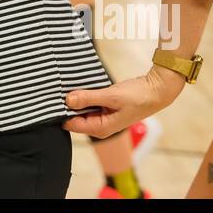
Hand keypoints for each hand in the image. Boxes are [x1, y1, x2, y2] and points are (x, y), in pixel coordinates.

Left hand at [62, 65, 184, 137]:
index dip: (62, 111)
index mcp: (100, 128)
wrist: (157, 90)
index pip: (71, 124)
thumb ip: (88, 98)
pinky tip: (80, 85)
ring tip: (68, 85)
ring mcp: (103, 116)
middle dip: (68, 104)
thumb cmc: (137, 96)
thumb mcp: (110, 96)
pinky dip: (85, 95)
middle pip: (75, 116)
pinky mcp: (106, 107)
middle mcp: (100, 125)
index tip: (55, 97)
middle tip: (59, 88)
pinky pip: (89, 102)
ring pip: (82, 108)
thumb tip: (67, 100)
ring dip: (77, 98)